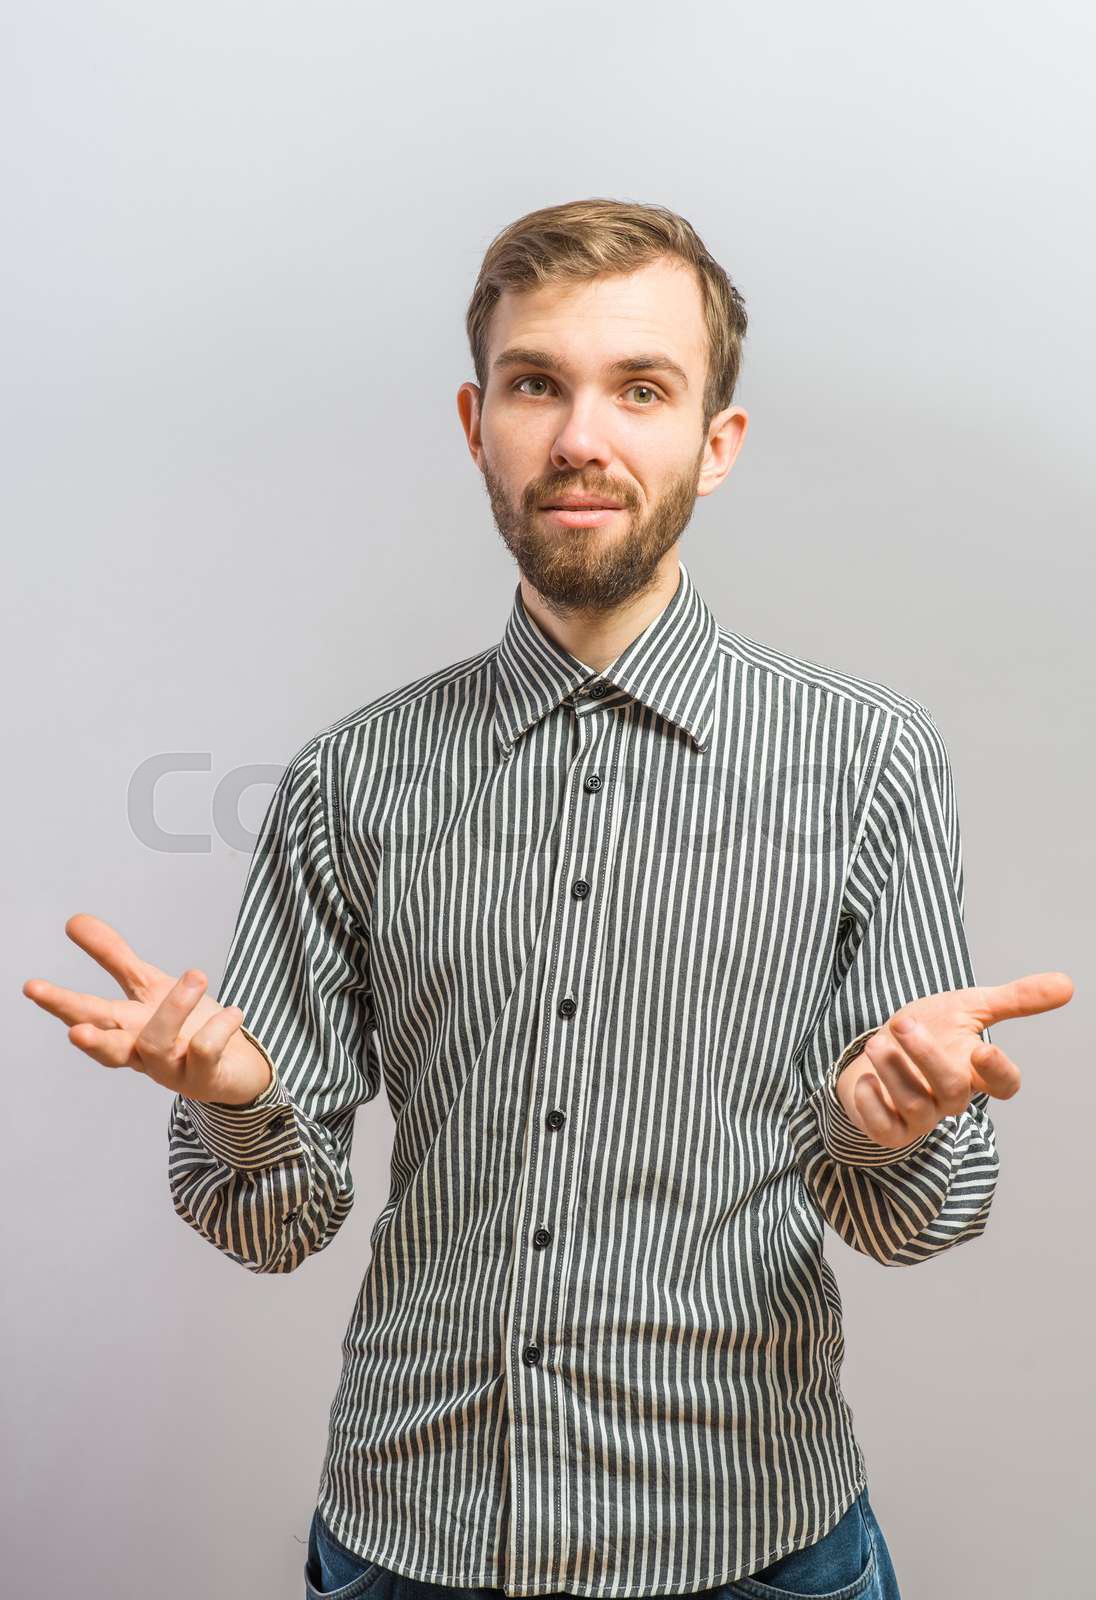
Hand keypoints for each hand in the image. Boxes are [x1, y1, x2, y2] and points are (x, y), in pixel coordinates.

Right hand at [23, 912, 273, 1104]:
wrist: (235, 1067)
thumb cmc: (188, 1027)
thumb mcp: (149, 985)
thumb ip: (112, 955)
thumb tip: (74, 921)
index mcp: (126, 1027)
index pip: (88, 1012)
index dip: (60, 1002)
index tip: (32, 986)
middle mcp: (143, 1051)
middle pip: (109, 1045)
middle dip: (90, 1035)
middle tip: (75, 1030)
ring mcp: (172, 1067)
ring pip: (158, 1044)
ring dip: (172, 1010)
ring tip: (196, 976)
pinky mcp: (205, 1076)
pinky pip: (206, 1051)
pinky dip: (218, 1028)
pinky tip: (233, 1012)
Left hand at [835, 970, 1073, 1148]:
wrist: (874, 1048)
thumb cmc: (926, 1030)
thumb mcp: (968, 1007)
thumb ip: (1014, 999)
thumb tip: (1068, 983)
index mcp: (974, 1070)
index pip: (1003, 1085)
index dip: (998, 1073)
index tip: (982, 1049)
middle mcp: (950, 1098)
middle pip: (954, 1090)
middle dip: (927, 1056)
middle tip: (903, 1023)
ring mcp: (920, 1117)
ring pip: (917, 1105)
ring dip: (894, 1071)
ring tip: (877, 1042)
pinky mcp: (888, 1130)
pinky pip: (884, 1128)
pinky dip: (873, 1102)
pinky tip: (865, 1078)